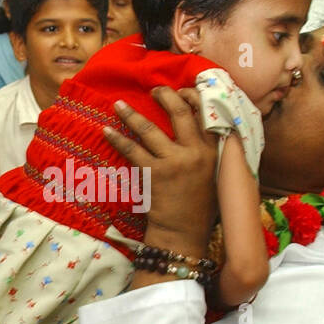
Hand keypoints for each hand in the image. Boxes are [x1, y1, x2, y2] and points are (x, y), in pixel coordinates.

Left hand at [101, 87, 217, 254]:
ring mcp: (175, 162)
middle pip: (180, 112)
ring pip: (150, 129)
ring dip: (132, 114)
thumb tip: (199, 124)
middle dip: (165, 96)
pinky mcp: (154, 174)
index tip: (181, 90)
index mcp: (215, 151)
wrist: (184, 234)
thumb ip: (209, 150)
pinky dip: (118, 139)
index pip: (206, 113)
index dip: (192, 96)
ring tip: (119, 104)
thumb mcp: (214, 174)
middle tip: (154, 90)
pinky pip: (132, 150)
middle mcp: (197, 152)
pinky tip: (108, 130)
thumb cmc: (199, 207)